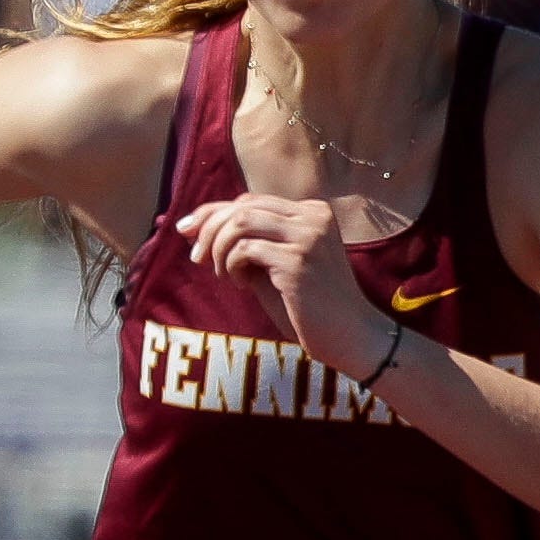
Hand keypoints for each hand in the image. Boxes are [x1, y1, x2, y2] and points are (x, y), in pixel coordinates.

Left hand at [174, 193, 385, 376]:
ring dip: (219, 248)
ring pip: (239, 222)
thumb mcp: (276, 265)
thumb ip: (248, 242)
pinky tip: (240, 285)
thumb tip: (196, 226)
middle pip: (241, 207)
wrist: (351, 338)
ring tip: (224, 274)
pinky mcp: (298, 260)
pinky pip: (245, 249)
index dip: (212, 213)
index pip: (250, 201)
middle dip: (208, 229)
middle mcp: (313, 217)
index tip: (188, 233)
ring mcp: (308, 237)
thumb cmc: (311, 306)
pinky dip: (232, 265)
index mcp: (313, 212)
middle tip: (196, 257)